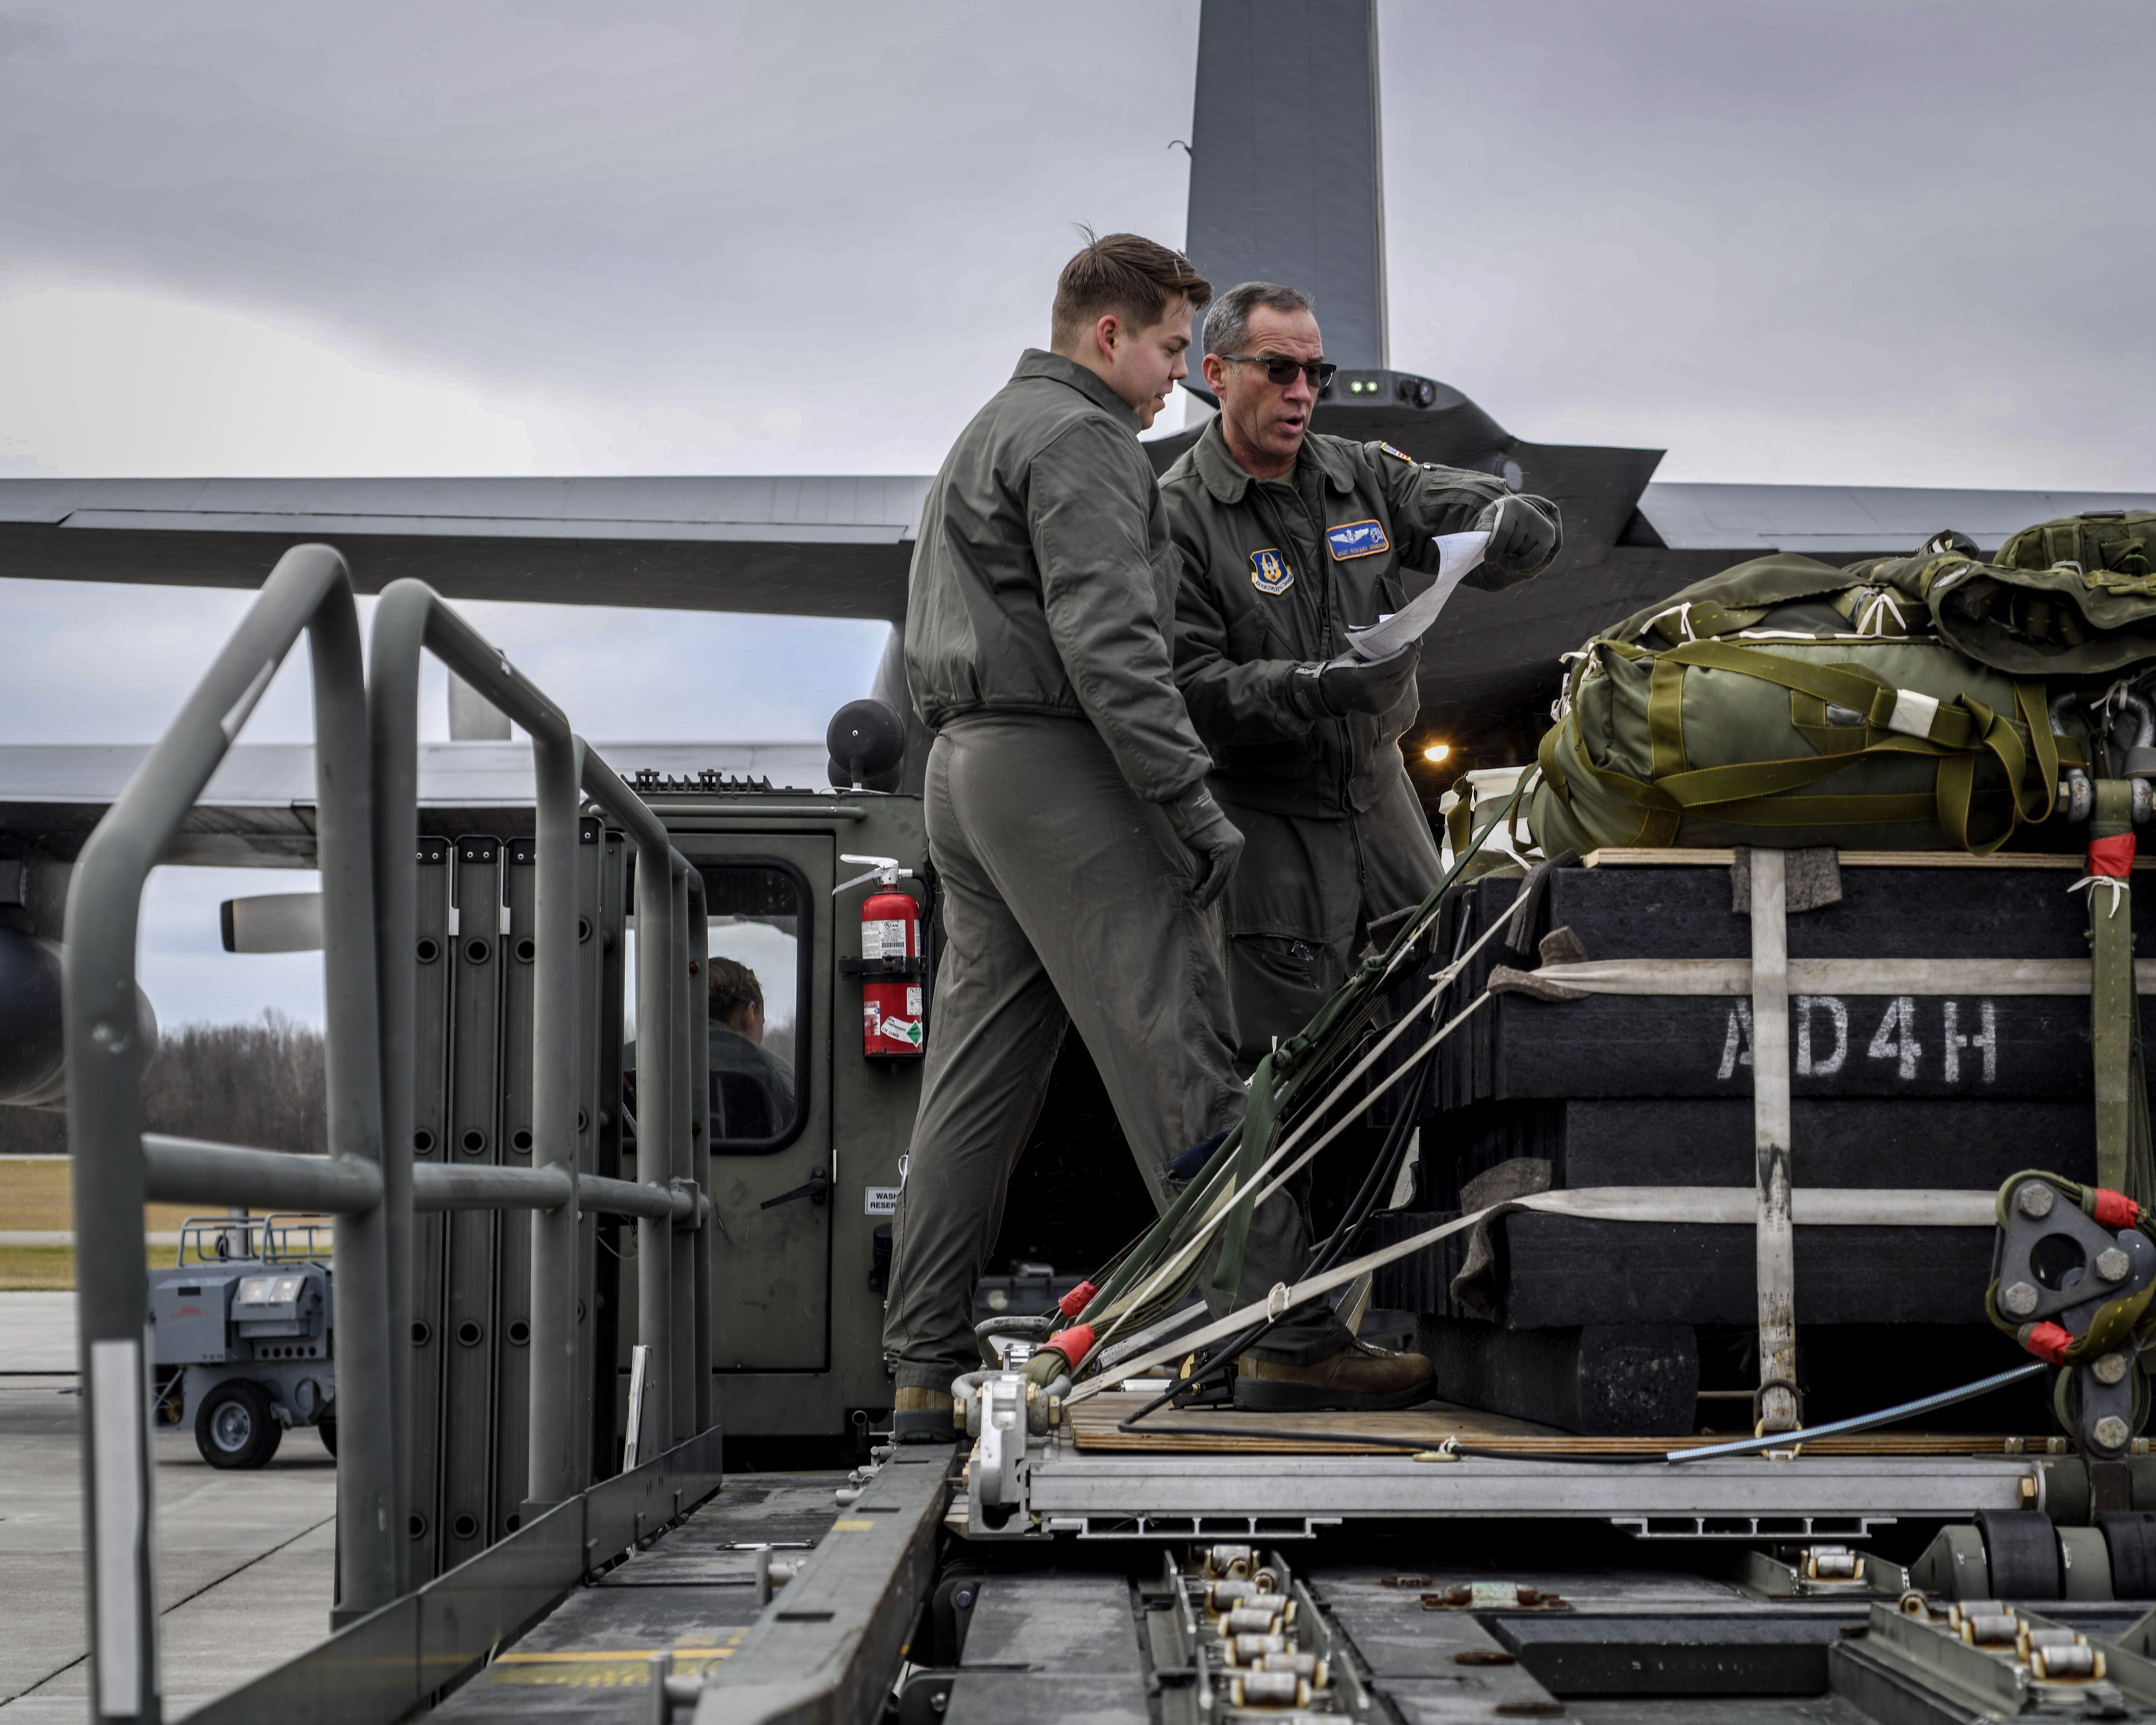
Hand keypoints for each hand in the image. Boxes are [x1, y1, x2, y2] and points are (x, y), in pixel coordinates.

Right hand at [1161, 784, 1245, 906]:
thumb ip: (1205, 866)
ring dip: (1211, 892)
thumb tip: (1200, 886)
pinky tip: (1201, 895)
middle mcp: (1237, 844)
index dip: (1217, 885)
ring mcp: (1232, 846)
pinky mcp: (1224, 849)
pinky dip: (1209, 886)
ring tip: (1202, 904)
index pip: (1227, 869)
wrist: (1188, 809)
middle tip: (1204, 905)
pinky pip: (1217, 873)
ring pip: (1222, 876)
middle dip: (1215, 892)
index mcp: (1234, 843)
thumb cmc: (1191, 826)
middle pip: (1226, 874)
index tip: (1208, 897)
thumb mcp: (1200, 850)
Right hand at [1293, 645, 1419, 716]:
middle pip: (1402, 673)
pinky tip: (1405, 669)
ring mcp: (1380, 703)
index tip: (1414, 642)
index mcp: (1366, 678)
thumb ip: (1376, 650)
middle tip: (1416, 646)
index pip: (1396, 664)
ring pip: (1404, 682)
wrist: (1329, 693)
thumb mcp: (1356, 655)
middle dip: (1412, 658)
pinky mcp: (1383, 708)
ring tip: (1413, 656)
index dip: (1408, 652)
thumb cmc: (1342, 668)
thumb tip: (1397, 640)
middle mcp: (1375, 693)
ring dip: (1410, 668)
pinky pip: (1399, 691)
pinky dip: (1404, 679)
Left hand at [1477, 494, 1557, 574]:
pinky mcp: (1548, 534)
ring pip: (1522, 551)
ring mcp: (1540, 523)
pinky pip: (1537, 555)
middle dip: (1504, 550)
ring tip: (1511, 545)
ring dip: (1514, 554)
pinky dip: (1525, 564)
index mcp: (1512, 504)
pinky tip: (1514, 565)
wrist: (1515, 516)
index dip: (1494, 548)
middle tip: (1501, 546)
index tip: (1488, 559)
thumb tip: (1482, 532)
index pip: (1504, 531)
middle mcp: (1529, 511)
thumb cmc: (1498, 520)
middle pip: (1513, 543)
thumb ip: (1484, 525)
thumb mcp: (1488, 519)